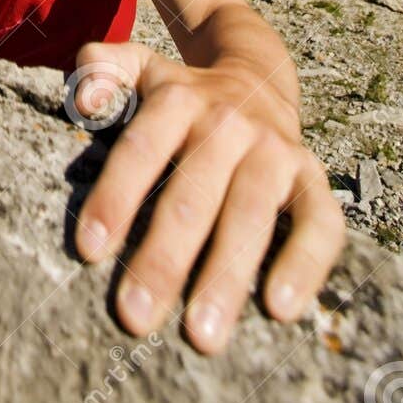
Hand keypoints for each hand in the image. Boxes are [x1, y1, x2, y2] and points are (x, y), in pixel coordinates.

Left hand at [70, 39, 345, 354]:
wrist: (258, 76)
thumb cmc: (180, 94)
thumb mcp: (137, 68)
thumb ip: (100, 68)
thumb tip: (82, 99)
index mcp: (178, 100)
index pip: (142, 148)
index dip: (115, 196)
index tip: (89, 251)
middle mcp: (230, 123)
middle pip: (194, 192)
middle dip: (164, 257)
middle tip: (135, 317)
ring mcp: (275, 151)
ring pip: (250, 214)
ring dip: (226, 275)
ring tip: (202, 334)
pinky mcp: (313, 178)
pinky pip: (319, 222)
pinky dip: (304, 263)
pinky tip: (280, 309)